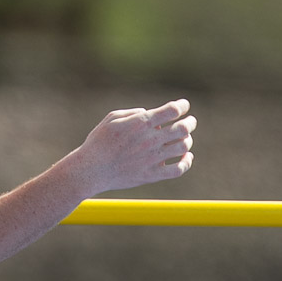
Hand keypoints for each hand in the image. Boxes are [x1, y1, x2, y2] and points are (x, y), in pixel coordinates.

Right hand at [69, 100, 195, 194]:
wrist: (91, 170)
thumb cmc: (99, 142)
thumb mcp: (112, 118)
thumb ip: (134, 112)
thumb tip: (149, 113)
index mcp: (141, 122)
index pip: (172, 110)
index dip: (183, 106)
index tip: (183, 106)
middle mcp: (150, 139)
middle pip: (183, 128)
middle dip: (190, 122)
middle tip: (190, 122)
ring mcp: (152, 158)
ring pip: (184, 146)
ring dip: (188, 140)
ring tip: (184, 139)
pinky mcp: (152, 175)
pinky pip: (179, 169)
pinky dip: (187, 162)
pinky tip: (186, 157)